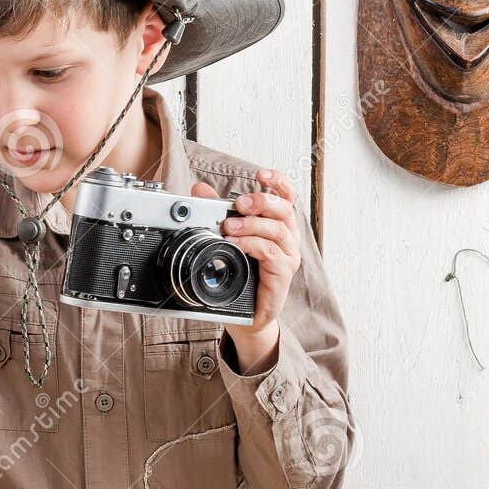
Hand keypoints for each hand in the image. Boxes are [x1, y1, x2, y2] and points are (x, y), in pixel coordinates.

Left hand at [191, 167, 301, 372]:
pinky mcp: (283, 273)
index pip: (287, 196)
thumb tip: (199, 190)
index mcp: (278, 225)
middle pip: (285, 209)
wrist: (247, 315)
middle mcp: (288, 238)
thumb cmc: (241, 275)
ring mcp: (288, 256)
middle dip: (261, 201)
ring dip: (252, 224)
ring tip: (229, 226)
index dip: (278, 181)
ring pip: (278, 229)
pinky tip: (235, 244)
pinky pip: (271, 253)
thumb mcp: (226, 238)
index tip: (260, 174)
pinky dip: (252, 245)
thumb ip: (216, 211)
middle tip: (239, 203)